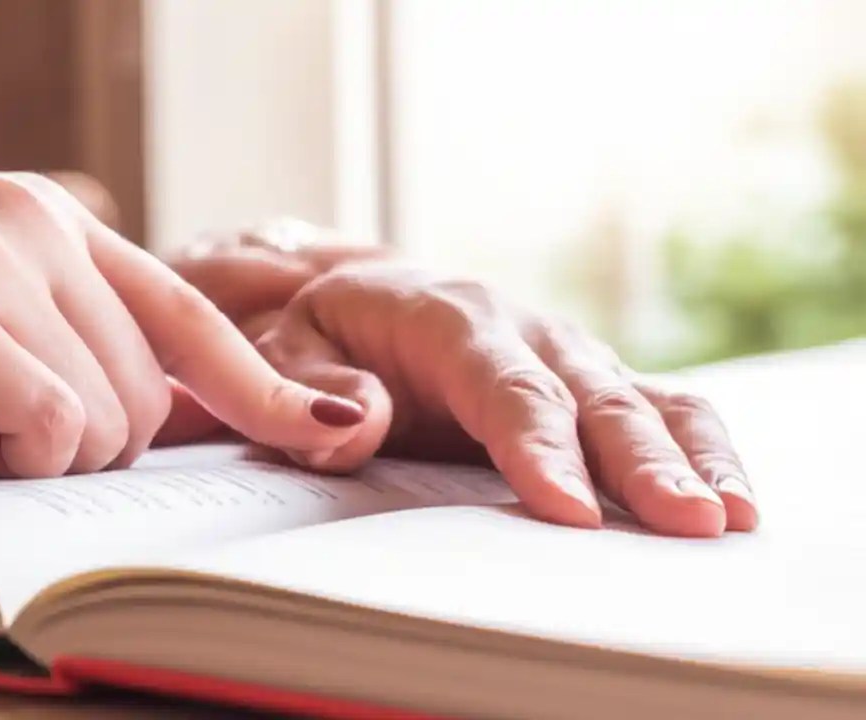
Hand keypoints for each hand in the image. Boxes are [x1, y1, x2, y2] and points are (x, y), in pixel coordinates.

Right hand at [0, 175, 365, 474]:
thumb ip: (58, 354)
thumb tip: (154, 418)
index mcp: (49, 222)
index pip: (187, 314)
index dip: (262, 384)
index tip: (331, 427)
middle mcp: (34, 220)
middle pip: (149, 389)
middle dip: (81, 442)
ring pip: (104, 414)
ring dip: (30, 451)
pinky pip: (43, 423)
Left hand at [180, 260, 757, 537]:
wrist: (362, 299)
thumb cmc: (324, 331)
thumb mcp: (288, 347)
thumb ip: (308, 386)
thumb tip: (352, 423)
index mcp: (446, 314)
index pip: (500, 385)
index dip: (537, 445)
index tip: (566, 508)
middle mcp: (521, 329)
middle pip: (589, 395)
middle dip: (637, 460)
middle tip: (684, 522)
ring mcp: (563, 354)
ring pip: (639, 399)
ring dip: (686, 457)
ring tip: (726, 519)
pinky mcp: (585, 382)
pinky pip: (656, 407)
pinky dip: (698, 448)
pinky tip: (728, 499)